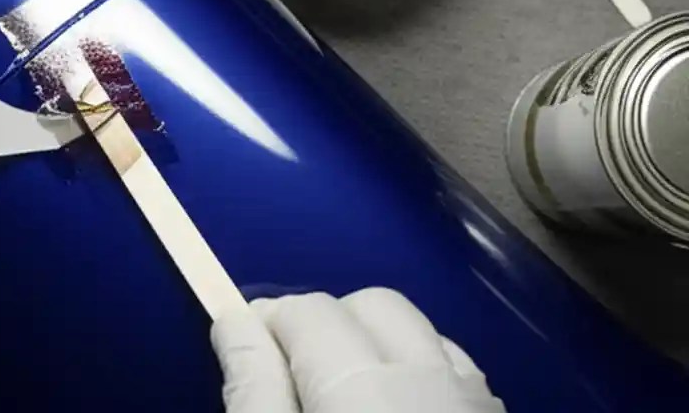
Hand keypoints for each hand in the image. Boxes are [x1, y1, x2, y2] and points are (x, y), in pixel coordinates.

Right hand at [211, 288, 504, 412]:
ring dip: (377, 347)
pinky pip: (461, 370)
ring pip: (421, 334)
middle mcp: (432, 383)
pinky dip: (425, 373)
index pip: (308, 311)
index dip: (269, 324)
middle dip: (327, 328)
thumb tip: (236, 321)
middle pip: (372, 307)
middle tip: (293, 379)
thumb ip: (254, 391)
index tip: (246, 350)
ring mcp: (476, 404)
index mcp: (364, 390)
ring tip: (346, 399)